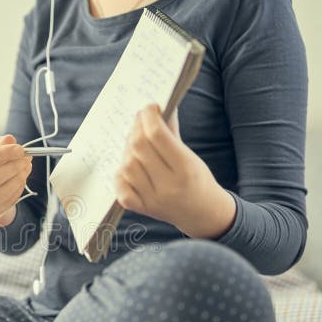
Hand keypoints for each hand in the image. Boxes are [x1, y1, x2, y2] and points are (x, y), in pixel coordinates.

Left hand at [114, 104, 236, 238]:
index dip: (149, 116)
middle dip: (137, 128)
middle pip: (139, 147)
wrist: (201, 213)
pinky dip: (121, 173)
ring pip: (126, 165)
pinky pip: (120, 185)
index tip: (149, 108)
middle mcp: (168, 186)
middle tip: (140, 121)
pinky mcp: (141, 209)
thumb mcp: (190, 155)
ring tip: (136, 144)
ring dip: (128, 150)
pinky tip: (131, 167)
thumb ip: (172, 132)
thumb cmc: (196, 178)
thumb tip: (156, 108)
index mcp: (185, 168)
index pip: (157, 135)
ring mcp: (152, 200)